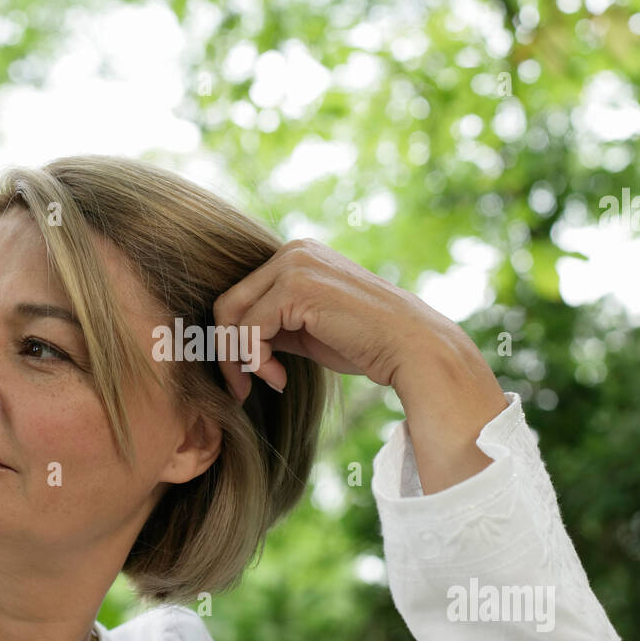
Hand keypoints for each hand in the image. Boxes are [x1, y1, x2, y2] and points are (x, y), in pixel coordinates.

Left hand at [213, 239, 508, 492]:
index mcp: (297, 255)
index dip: (235, 339)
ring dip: (240, 360)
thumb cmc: (366, 343)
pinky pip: (249, 330)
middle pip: (227, 303)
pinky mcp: (295, 289)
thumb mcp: (310, 328)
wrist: (412, 348)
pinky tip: (280, 378)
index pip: (241, 295)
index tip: (250, 376)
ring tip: (270, 382)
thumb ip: (276, 323)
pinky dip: (254, 361)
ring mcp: (294, 266)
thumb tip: (233, 340)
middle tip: (241, 388)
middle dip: (227, 351)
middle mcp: (293, 252)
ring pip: (231, 317)